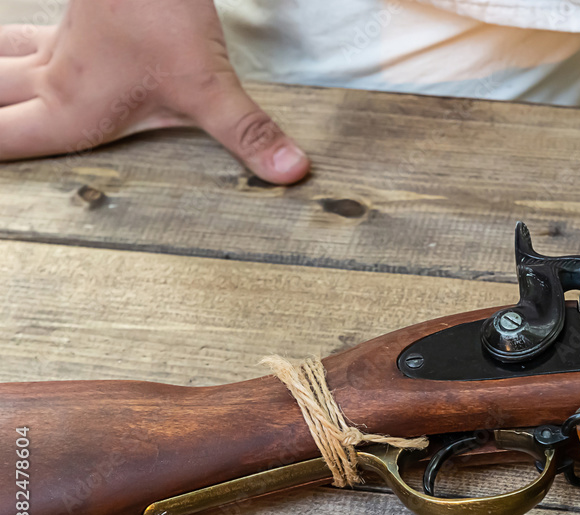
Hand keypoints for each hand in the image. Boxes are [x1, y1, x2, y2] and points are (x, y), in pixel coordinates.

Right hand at [0, 0, 308, 183]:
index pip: (3, 141)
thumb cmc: (159, 11)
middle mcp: (55, 81)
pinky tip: (31, 55)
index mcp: (72, 110)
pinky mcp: (76, 22)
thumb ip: (248, 132)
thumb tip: (288, 172)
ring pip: (2, 62)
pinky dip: (13, 51)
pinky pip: (29, 40)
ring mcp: (59, 47)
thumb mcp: (209, 84)